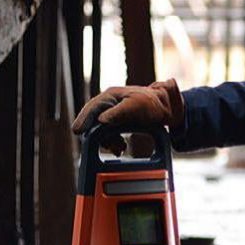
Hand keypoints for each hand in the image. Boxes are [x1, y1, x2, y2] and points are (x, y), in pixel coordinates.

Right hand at [70, 79, 184, 154]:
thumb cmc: (153, 103)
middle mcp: (109, 104)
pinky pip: (109, 134)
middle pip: (94, 121)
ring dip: (107, 141)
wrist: (168, 108)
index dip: (83, 120)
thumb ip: (118, 113)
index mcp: (111, 96)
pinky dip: (113, 143)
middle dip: (97, 135)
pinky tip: (120, 148)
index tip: (77, 131)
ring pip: (101, 130)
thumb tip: (101, 121)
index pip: (92, 108)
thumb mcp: (136, 106)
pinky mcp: (119, 123)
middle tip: (106, 146)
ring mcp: (113, 113)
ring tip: (118, 148)